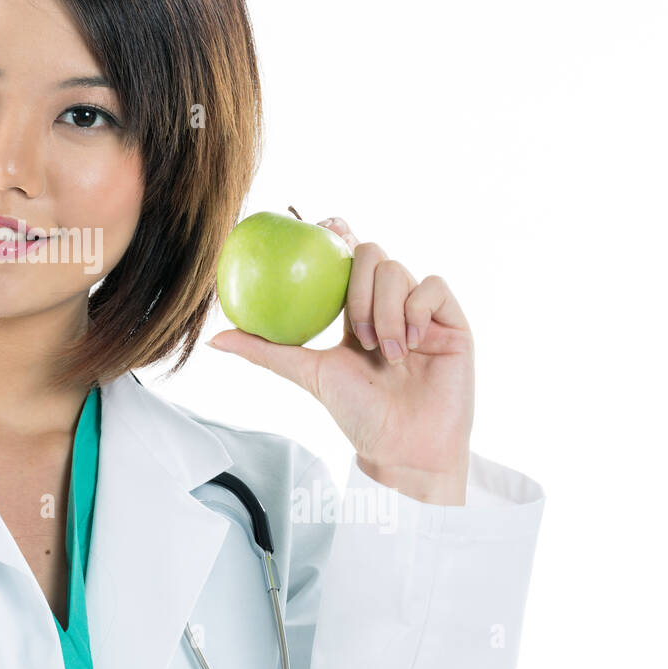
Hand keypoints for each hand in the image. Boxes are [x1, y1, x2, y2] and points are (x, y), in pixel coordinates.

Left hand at [206, 217, 474, 504]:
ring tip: (384, 353)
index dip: (336, 232)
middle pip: (371, 253)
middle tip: (357, 335)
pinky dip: (416, 310)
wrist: (404, 447)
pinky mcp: (452, 321)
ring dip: (385, 311)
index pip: (345, 258)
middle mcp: (389, 303)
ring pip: (399, 270)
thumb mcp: (308, 374)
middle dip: (358, 287)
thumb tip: (215, 338)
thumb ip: (265, 351)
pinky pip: (433, 286)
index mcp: (356, 309)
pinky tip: (412, 342)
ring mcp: (421, 310)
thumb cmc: (359, 415)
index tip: (317, 221)